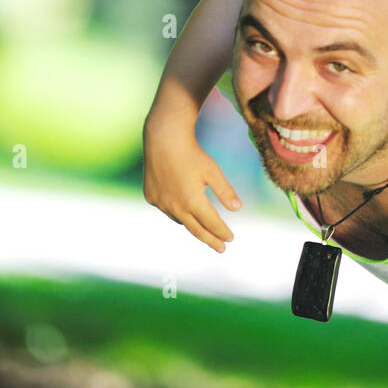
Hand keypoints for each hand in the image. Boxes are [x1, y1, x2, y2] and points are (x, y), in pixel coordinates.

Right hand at [143, 116, 241, 253]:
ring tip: (203, 229)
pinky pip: (167, 210)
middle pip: (196, 230)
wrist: (163, 138)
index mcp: (192, 202)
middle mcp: (175, 206)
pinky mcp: (151, 197)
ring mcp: (161, 203)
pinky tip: (183, 210)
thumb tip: (237, 209)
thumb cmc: (192, 153)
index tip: (231, 239)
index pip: (212, 224)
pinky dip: (177, 212)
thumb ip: (225, 191)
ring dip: (193, 225)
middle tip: (221, 248)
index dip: (222, 232)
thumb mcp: (212, 171)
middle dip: (210, 240)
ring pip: (180, 220)